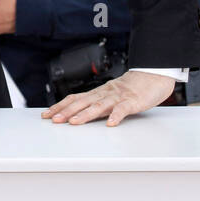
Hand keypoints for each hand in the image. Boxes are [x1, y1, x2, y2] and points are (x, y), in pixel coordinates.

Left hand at [41, 72, 175, 126]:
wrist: (152, 76)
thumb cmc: (131, 88)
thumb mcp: (109, 96)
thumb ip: (95, 104)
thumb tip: (77, 115)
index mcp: (98, 93)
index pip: (74, 98)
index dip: (60, 106)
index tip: (47, 114)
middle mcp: (104, 94)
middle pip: (82, 102)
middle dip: (66, 111)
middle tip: (54, 120)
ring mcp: (118, 97)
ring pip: (99, 105)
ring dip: (85, 114)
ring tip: (74, 122)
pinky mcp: (132, 101)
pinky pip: (123, 109)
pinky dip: (116, 116)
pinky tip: (110, 124)